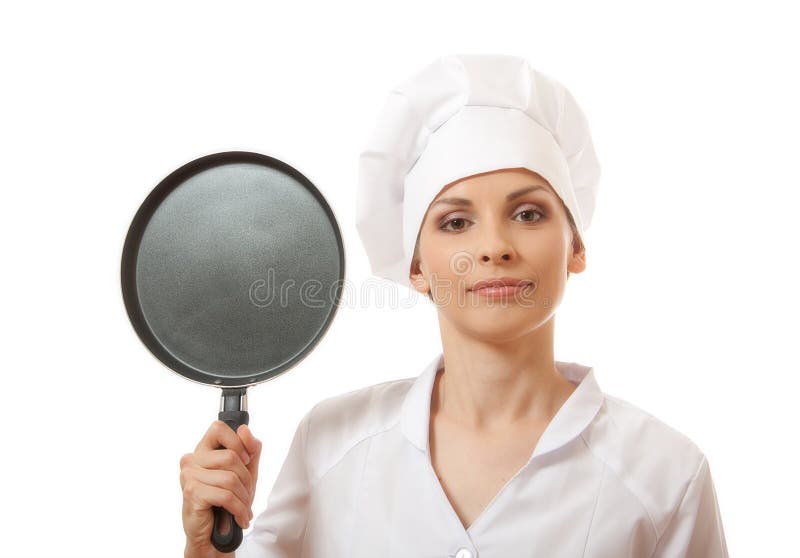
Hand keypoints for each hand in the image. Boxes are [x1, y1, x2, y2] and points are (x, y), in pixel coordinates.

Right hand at [180, 421, 262, 556]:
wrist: (213, 535)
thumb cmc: (226, 502)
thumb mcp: (245, 471)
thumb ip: (250, 449)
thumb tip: (245, 429)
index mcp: (202, 450)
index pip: (219, 428)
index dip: (238, 442)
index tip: (246, 460)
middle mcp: (191, 460)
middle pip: (231, 456)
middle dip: (246, 479)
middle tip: (247, 494)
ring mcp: (189, 476)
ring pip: (230, 478)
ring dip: (244, 498)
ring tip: (244, 508)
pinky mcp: (191, 493)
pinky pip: (226, 495)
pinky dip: (239, 509)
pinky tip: (240, 517)